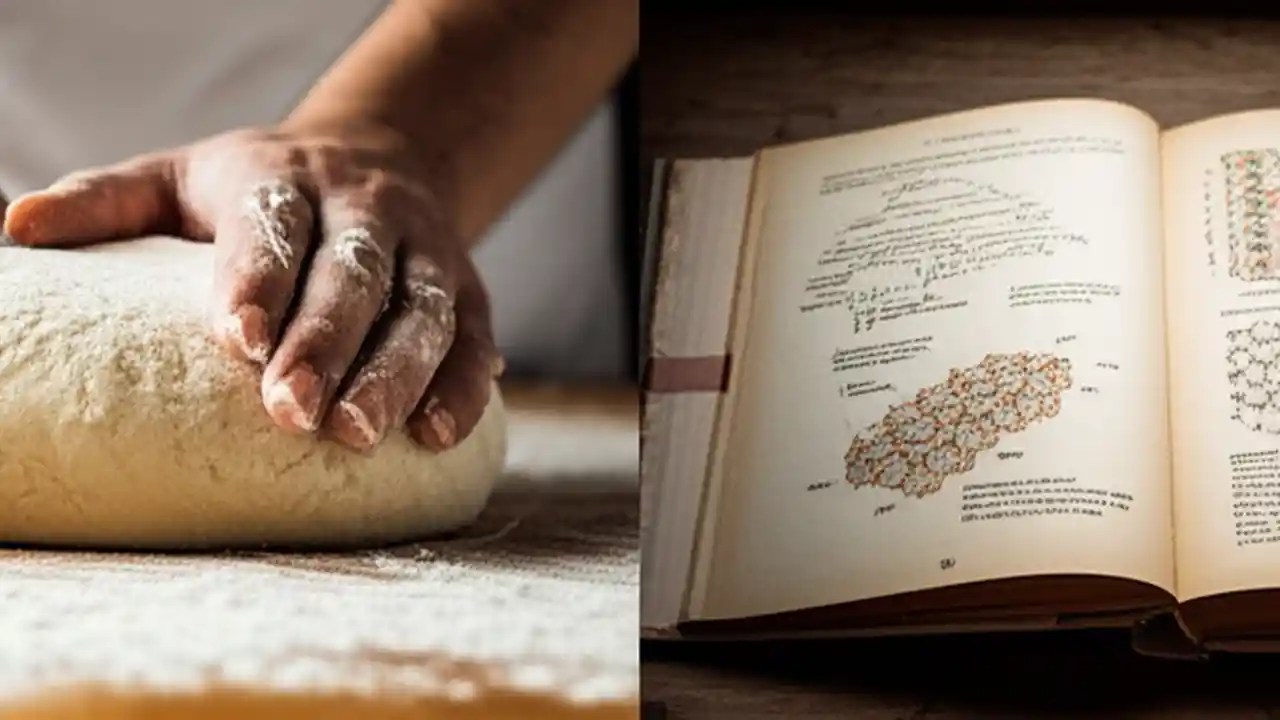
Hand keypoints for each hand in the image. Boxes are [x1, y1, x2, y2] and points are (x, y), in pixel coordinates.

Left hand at [3, 123, 503, 452]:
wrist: (385, 154)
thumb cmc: (265, 188)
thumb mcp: (181, 175)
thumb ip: (107, 203)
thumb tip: (16, 230)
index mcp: (286, 177)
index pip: (273, 225)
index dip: (259, 279)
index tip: (240, 340)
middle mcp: (365, 207)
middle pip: (353, 272)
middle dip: (327, 341)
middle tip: (294, 411)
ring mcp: (427, 248)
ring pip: (422, 309)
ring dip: (396, 373)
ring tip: (360, 435)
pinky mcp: (469, 289)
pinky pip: (473, 339)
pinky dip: (461, 388)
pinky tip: (434, 436)